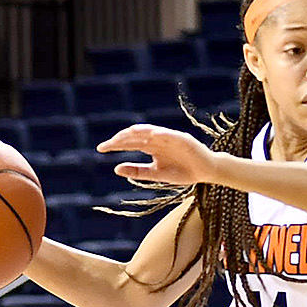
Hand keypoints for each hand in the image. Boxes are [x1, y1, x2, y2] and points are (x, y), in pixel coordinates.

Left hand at [98, 123, 218, 186]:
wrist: (205, 172)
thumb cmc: (182, 172)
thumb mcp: (156, 174)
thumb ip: (138, 171)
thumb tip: (116, 168)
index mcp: (151, 147)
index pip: (129, 143)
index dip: (115, 145)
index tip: (100, 149)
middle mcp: (158, 140)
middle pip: (136, 135)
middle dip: (122, 138)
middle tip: (108, 144)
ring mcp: (170, 138)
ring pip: (151, 131)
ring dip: (138, 132)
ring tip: (125, 134)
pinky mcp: (183, 139)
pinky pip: (171, 135)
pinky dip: (162, 134)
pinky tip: (152, 135)